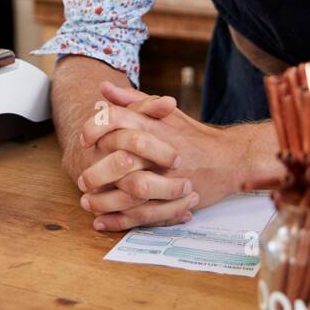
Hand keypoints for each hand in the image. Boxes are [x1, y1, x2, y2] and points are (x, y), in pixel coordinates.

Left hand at [82, 82, 284, 231]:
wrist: (228, 159)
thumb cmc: (193, 136)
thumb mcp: (165, 113)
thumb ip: (133, 101)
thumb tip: (104, 88)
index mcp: (155, 126)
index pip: (117, 120)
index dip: (95, 128)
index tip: (83, 140)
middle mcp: (160, 150)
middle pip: (120, 160)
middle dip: (95, 173)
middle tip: (81, 179)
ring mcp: (168, 177)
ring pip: (129, 192)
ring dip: (103, 201)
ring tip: (87, 202)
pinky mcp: (174, 200)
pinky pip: (141, 214)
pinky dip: (118, 220)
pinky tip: (101, 221)